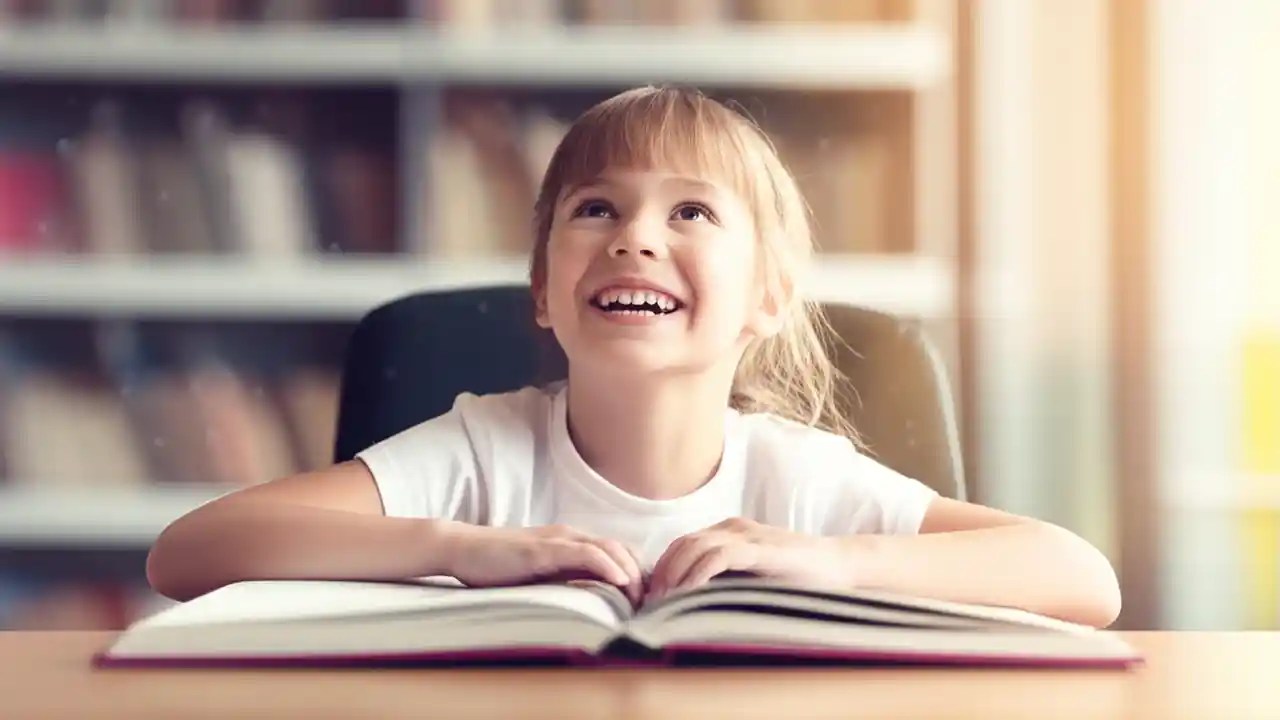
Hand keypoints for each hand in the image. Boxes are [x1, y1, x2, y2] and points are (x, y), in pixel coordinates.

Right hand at [437, 522, 644, 605]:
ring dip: (629, 571)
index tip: (643, 599)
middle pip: (620, 548)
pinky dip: (606, 564)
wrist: (463, 549)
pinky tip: (619, 579)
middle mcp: (570, 536)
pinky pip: (583, 552)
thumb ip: (566, 580)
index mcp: (571, 542)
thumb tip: (594, 601)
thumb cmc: (498, 566)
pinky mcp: (543, 548)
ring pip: (608, 547)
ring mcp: (557, 539)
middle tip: (647, 603)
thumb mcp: (540, 575)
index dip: (636, 572)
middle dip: (640, 574)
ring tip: (640, 596)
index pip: (617, 551)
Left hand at [646, 518, 853, 601]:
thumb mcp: (752, 576)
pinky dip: (698, 574)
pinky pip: (718, 557)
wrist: (839, 565)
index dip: (663, 569)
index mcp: (728, 532)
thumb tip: (688, 604)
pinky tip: (689, 594)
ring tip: (664, 602)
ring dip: (674, 575)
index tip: (652, 597)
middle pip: (681, 544)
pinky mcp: (759, 549)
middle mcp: (732, 528)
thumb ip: (726, 580)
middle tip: (651, 604)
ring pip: (694, 547)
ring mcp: (746, 535)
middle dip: (661, 573)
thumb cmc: (797, 577)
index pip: (682, 544)